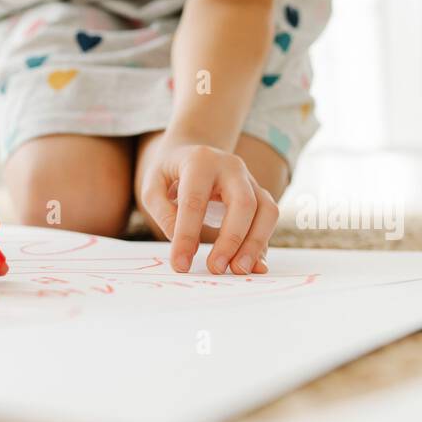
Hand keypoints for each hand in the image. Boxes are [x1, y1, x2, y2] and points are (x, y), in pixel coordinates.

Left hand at [138, 134, 278, 274]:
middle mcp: (231, 167)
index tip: (180, 264)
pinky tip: (252, 266)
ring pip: (266, 211)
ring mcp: (250, 180)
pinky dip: (262, 245)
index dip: (187, 235)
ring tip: (237, 270)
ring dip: (255, 244)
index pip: (194, 201)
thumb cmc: (170, 171)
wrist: (193, 151)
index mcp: (200, 161)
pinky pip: (268, 220)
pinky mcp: (260, 195)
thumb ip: (163, 212)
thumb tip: (184, 244)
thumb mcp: (152, 184)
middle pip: (243, 203)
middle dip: (232, 240)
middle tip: (215, 268)